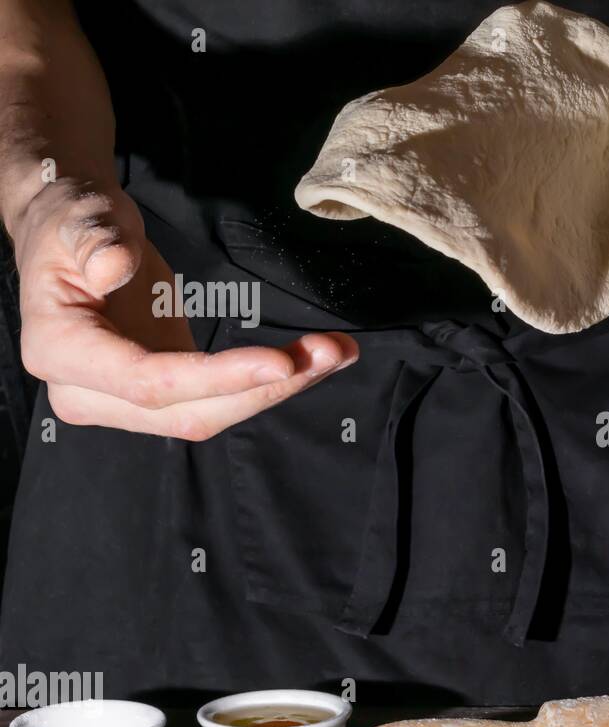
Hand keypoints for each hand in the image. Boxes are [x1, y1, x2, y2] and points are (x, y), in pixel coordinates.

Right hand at [8, 178, 356, 439]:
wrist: (73, 237)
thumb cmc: (73, 223)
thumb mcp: (80, 218)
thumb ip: (94, 240)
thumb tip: (110, 266)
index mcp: (58, 352)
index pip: (148, 381)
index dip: (218, 377)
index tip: (282, 362)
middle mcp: (88, 394)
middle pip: (190, 411)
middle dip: (268, 387)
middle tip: (332, 352)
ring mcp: (124, 404)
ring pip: (212, 414)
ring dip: (281, 387)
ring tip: (337, 352)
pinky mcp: (161, 396)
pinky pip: (219, 399)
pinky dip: (270, 381)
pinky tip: (315, 358)